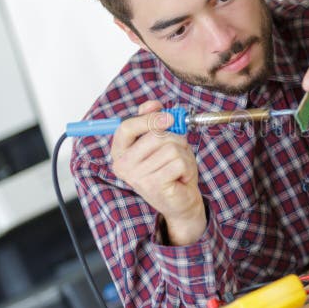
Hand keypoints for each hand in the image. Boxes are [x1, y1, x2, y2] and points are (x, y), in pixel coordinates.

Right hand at [110, 101, 205, 244]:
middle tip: (178, 154)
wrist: (182, 202)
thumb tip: (152, 104)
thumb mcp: (162, 143)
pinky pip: (178, 161)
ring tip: (179, 168)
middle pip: (155, 134)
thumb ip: (153, 123)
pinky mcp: (153, 184)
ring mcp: (137, 176)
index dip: (148, 118)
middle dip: (175, 139)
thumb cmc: (171, 171)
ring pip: (170, 147)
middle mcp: (123, 165)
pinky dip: (188, 166)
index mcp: (120, 152)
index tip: (168, 117)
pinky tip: (182, 177)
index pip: (126, 126)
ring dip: (184, 154)